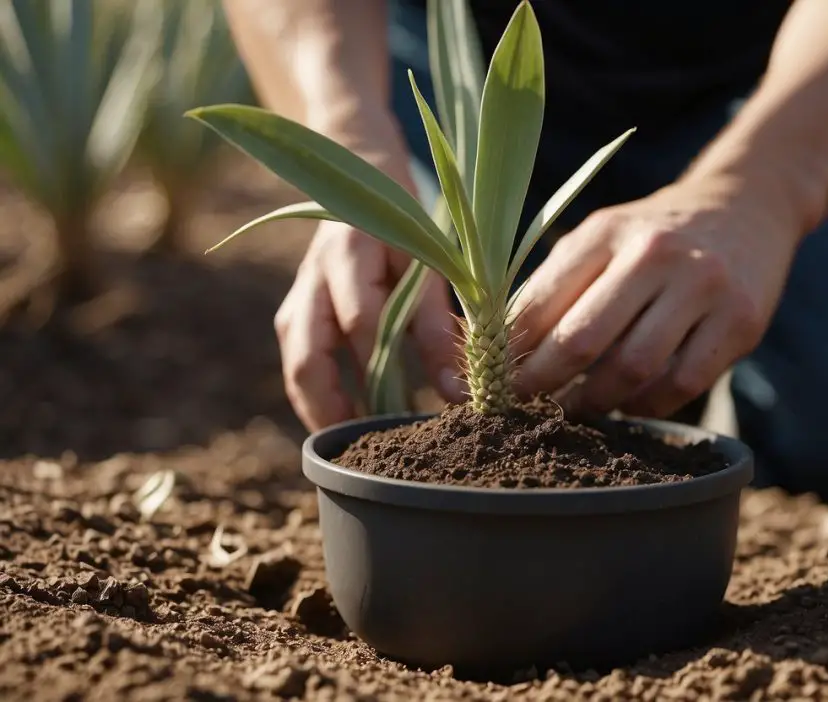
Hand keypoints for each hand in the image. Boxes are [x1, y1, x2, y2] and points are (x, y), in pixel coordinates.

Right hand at [274, 114, 463, 430]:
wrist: (356, 169)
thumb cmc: (404, 219)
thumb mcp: (431, 263)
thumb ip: (440, 327)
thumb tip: (457, 395)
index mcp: (349, 256)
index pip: (363, 324)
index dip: (390, 375)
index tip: (422, 416)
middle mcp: (313, 281)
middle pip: (308, 360)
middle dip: (335, 410)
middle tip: (371, 452)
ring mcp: (298, 298)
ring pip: (297, 367)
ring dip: (322, 410)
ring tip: (356, 447)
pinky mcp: (296, 312)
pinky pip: (300, 362)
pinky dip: (320, 396)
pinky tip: (349, 420)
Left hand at [509, 176, 801, 417]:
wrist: (745, 209)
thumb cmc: (651, 235)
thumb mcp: (600, 240)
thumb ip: (554, 288)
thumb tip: (496, 350)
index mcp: (606, 232)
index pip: (542, 303)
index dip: (510, 353)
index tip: (492, 382)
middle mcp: (656, 253)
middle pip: (583, 340)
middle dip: (544, 384)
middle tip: (524, 408)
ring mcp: (703, 287)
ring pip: (633, 369)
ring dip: (595, 402)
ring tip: (576, 409)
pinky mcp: (741, 321)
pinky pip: (682, 385)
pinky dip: (646, 405)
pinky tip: (629, 403)